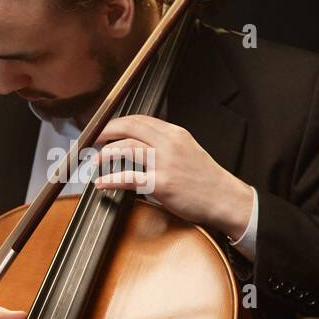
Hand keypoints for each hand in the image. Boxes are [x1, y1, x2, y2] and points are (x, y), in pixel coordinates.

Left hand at [93, 115, 252, 237]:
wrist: (225, 199)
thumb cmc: (207, 179)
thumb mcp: (189, 150)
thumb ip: (167, 143)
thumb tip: (142, 142)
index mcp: (175, 134)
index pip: (140, 119)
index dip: (118, 123)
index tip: (106, 129)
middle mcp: (169, 144)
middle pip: (129, 128)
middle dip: (106, 132)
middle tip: (93, 140)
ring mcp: (165, 163)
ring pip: (126, 149)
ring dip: (105, 154)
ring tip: (96, 161)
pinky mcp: (161, 184)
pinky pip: (129, 178)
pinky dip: (110, 179)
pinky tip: (101, 182)